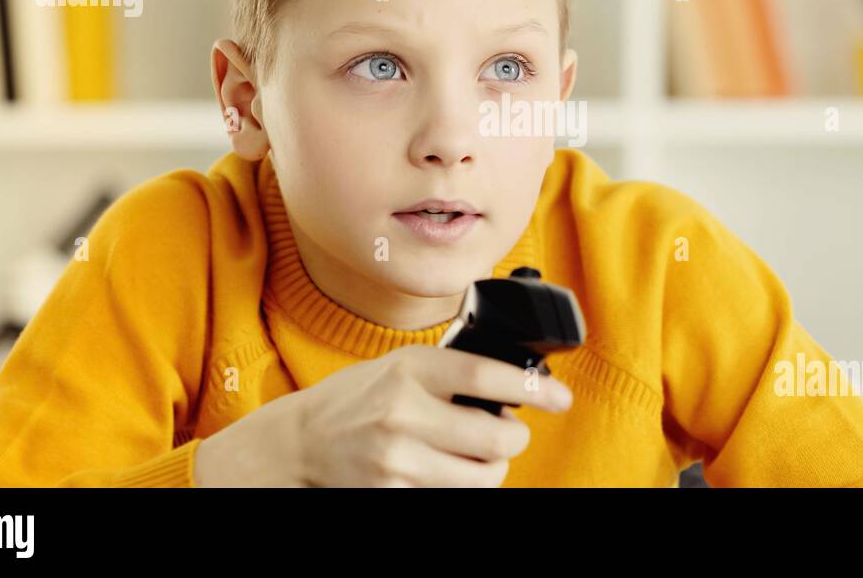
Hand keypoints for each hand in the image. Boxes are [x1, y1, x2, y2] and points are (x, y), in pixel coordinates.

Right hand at [193, 344, 572, 486]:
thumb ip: (452, 370)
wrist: (301, 441)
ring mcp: (397, 460)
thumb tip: (517, 385)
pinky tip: (444, 469)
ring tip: (473, 454)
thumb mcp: (402, 365)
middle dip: (514, 439)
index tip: (560, 398)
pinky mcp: (393, 493)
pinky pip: (455, 497)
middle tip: (508, 432)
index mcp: (410, 369)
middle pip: (496, 440)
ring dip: (490, 468)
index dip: (534, 390)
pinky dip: (461, 486)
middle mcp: (403, 413)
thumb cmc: (360, 397)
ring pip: (483, 477)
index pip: (487, 377)